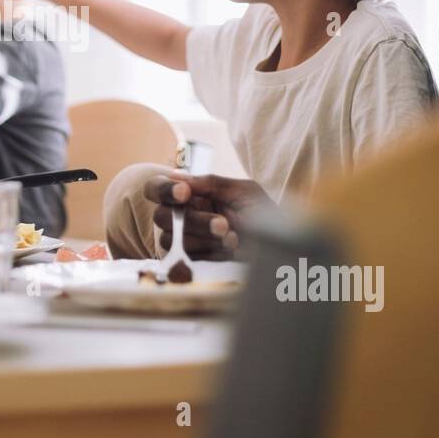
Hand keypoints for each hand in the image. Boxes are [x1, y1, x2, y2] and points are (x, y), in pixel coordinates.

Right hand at [144, 171, 271, 259]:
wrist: (282, 247)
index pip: (156, 188)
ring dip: (203, 238)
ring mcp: (185, 240)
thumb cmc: (263, 213)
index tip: (185, 193)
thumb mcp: (243, 191)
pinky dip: (207, 254)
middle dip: (193, 220)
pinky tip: (228, 251)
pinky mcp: (192, 261)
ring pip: (170, 239)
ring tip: (233, 238)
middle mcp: (182, 216)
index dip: (163, 190)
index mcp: (191, 194)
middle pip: (162, 216)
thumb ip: (210, 183)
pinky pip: (184, 258)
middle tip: (222, 223)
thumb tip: (177, 176)